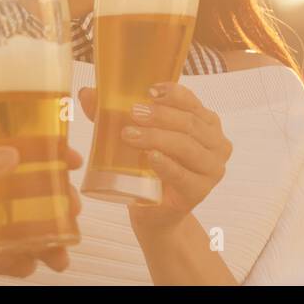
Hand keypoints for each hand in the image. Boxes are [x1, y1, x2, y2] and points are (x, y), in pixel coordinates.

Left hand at [0, 142, 82, 284]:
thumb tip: (15, 156)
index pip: (18, 155)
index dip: (47, 155)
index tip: (71, 160)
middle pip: (33, 194)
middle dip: (58, 201)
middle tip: (72, 210)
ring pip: (30, 229)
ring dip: (50, 237)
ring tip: (60, 251)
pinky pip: (14, 260)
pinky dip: (27, 263)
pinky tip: (28, 265)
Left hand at [78, 83, 231, 233]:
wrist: (154, 212)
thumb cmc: (148, 167)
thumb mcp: (134, 135)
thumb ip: (113, 114)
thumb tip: (87, 93)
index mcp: (206, 122)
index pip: (192, 101)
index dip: (173, 93)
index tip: (148, 91)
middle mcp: (216, 143)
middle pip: (189, 122)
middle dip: (160, 115)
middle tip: (132, 113)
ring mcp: (212, 169)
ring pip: (187, 146)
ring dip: (158, 137)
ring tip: (129, 134)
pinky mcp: (201, 191)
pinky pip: (184, 175)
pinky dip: (167, 165)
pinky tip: (151, 158)